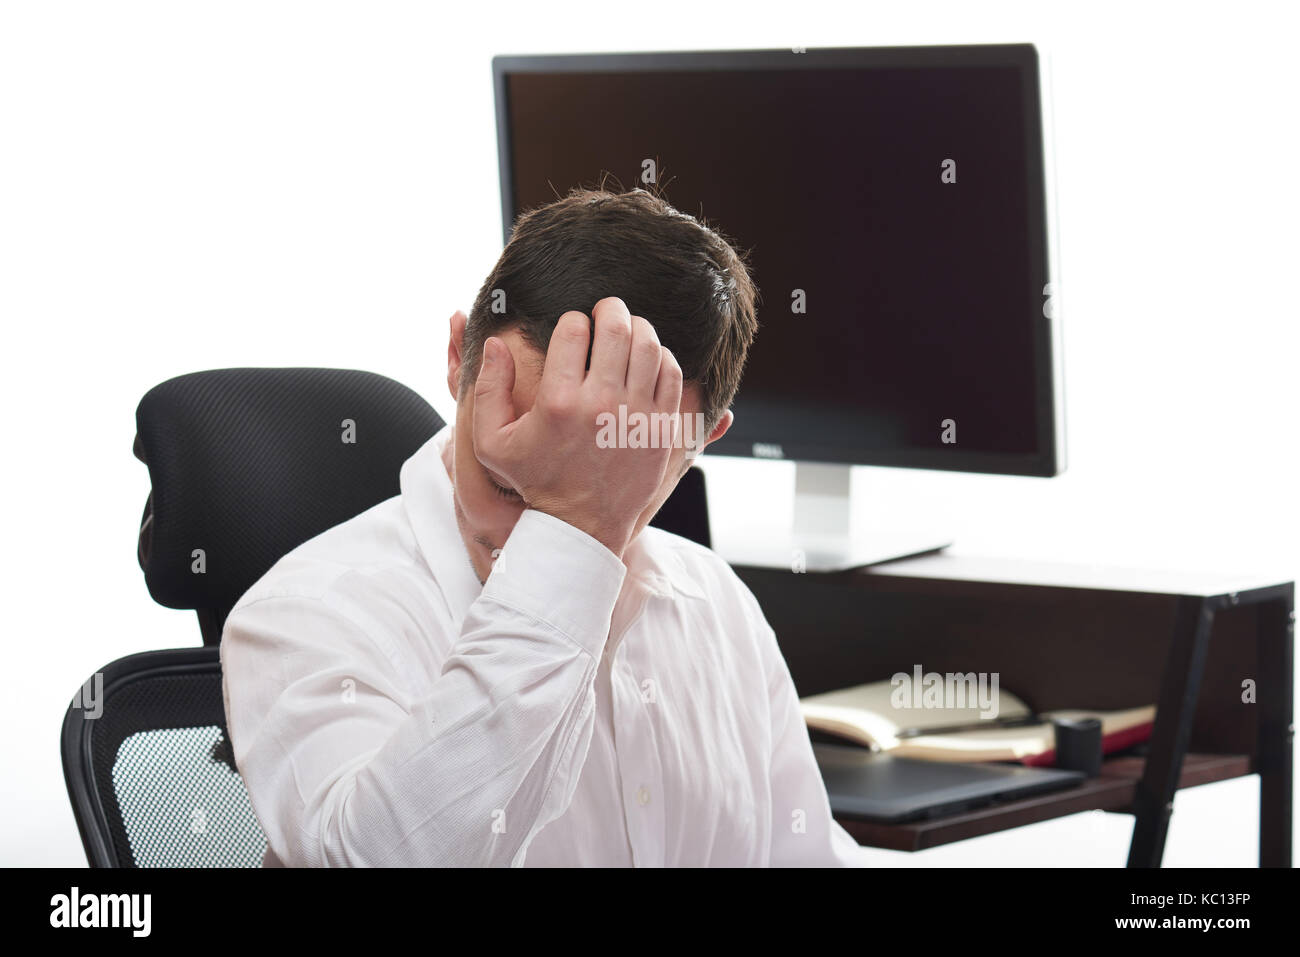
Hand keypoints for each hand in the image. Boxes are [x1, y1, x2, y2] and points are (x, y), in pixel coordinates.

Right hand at [472, 297, 681, 556]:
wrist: (580, 527)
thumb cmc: (535, 482)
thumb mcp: (491, 442)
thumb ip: (487, 389)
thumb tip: (493, 343)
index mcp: (559, 402)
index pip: (574, 330)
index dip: (572, 320)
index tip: (573, 328)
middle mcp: (601, 405)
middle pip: (616, 328)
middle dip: (610, 309)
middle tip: (606, 309)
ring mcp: (636, 416)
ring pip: (649, 346)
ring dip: (638, 328)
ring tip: (628, 329)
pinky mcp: (661, 429)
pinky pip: (670, 375)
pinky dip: (661, 357)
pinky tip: (648, 359)